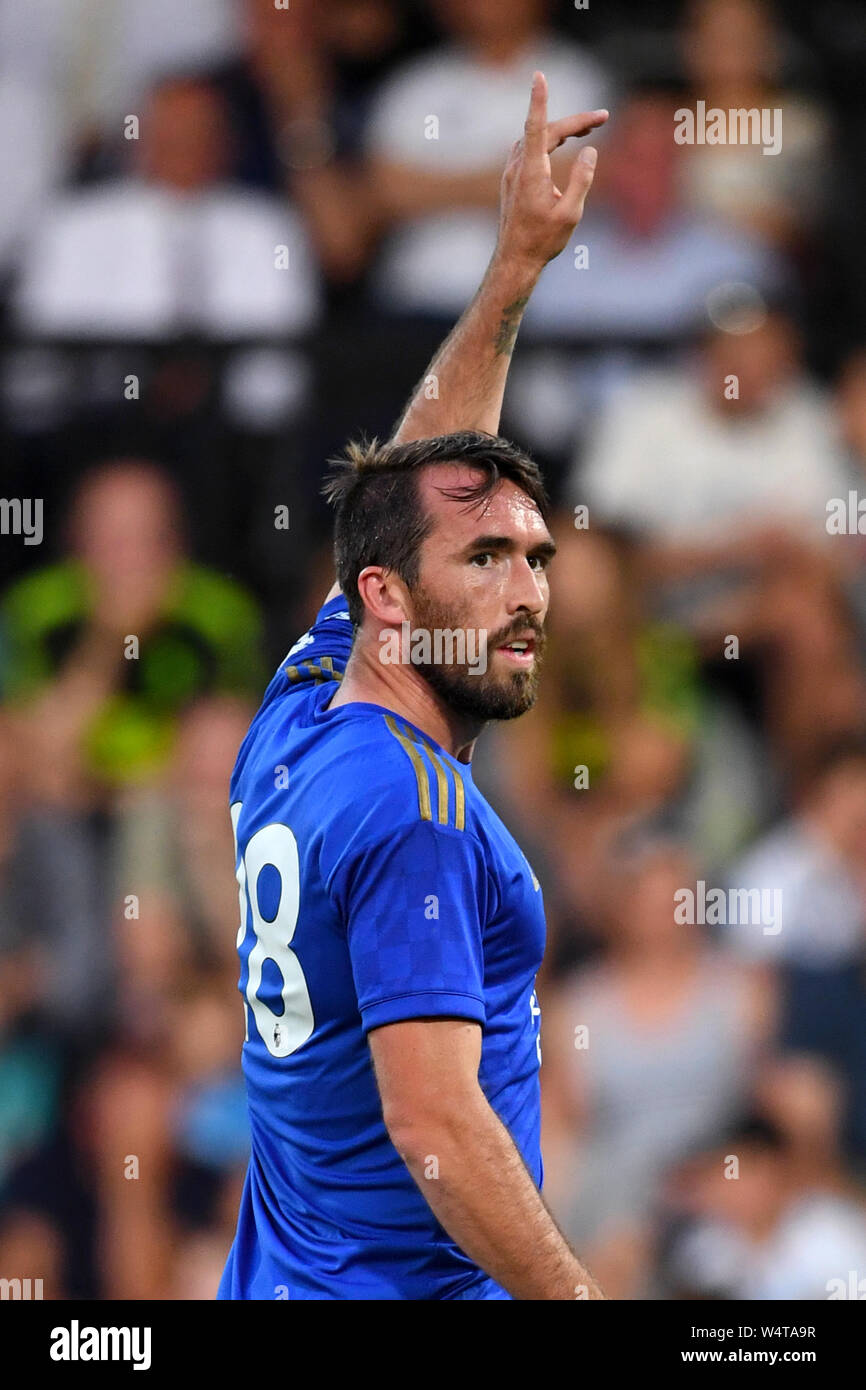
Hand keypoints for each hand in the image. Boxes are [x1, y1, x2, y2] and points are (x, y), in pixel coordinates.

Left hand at [496, 72, 607, 273]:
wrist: (514, 260)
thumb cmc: (543, 240)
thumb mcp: (570, 213)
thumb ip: (582, 180)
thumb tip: (590, 151)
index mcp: (532, 172)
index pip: (535, 127)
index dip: (539, 100)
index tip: (539, 76)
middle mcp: (518, 168)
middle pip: (546, 132)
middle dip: (575, 122)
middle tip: (603, 118)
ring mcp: (512, 173)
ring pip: (536, 139)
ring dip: (562, 130)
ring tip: (588, 129)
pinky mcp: (512, 180)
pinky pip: (530, 149)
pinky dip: (548, 141)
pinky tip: (562, 144)